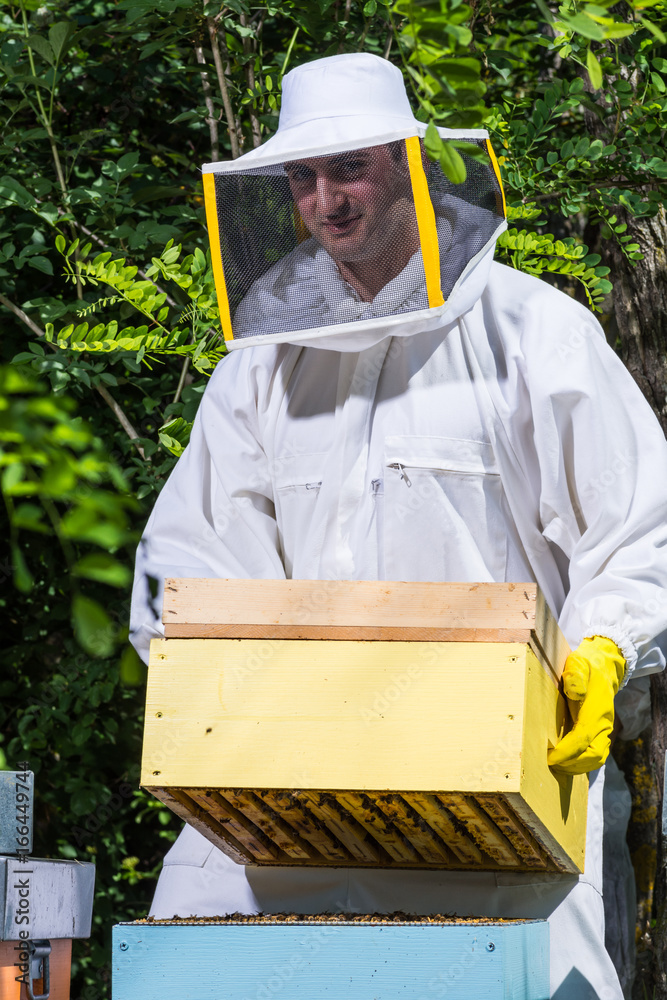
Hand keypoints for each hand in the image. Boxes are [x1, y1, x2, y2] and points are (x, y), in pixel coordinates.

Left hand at [547, 635, 624, 774]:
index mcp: (595, 711)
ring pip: (597, 759)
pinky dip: (582, 763)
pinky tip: (566, 762)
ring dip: (577, 766)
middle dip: (571, 764)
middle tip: (550, 763)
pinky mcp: (602, 733)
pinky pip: (596, 755)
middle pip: (593, 755)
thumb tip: (575, 692)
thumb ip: (575, 676)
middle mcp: (603, 724)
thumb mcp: (578, 664)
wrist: (604, 669)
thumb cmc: (585, 667)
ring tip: (557, 765)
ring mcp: (605, 730)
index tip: (550, 757)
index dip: (566, 752)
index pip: (583, 738)